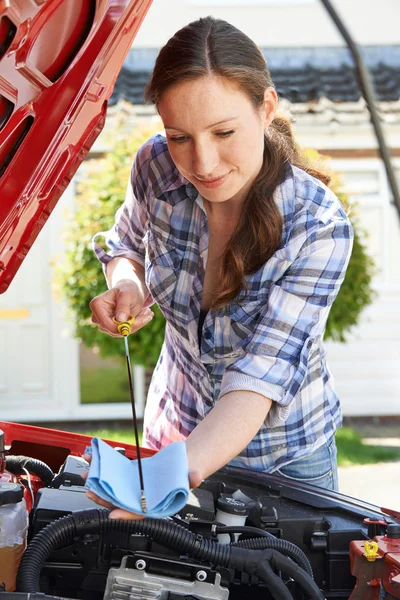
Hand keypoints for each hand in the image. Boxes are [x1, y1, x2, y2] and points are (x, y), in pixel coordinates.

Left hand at [82, 454, 202, 519]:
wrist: (184, 464)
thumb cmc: (187, 475)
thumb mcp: (192, 476)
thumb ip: (194, 478)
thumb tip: (196, 477)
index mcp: (154, 505)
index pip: (138, 512)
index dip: (125, 514)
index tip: (112, 514)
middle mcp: (141, 498)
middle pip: (119, 501)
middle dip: (103, 496)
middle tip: (91, 490)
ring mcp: (134, 487)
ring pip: (113, 488)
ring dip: (99, 481)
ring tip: (88, 472)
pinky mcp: (130, 476)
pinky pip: (114, 475)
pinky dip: (104, 468)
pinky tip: (95, 459)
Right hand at [89, 279, 152, 336]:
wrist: (130, 291)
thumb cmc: (127, 289)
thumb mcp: (127, 294)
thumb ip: (123, 306)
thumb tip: (120, 320)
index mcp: (97, 305)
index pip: (105, 322)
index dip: (119, 326)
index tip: (136, 321)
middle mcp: (97, 316)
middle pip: (113, 329)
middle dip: (132, 325)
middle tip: (149, 314)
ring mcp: (104, 324)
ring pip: (121, 332)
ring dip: (136, 324)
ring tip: (147, 312)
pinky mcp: (112, 328)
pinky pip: (125, 331)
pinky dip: (136, 325)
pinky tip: (144, 315)